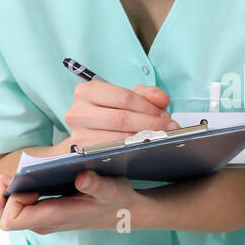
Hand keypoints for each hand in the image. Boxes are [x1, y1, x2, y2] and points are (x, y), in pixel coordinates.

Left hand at [0, 167, 141, 233]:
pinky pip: (12, 208)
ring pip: (1, 213)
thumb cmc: (116, 199)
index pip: (11, 219)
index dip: (12, 199)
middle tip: (16, 177)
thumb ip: (97, 184)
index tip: (31, 184)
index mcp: (53, 218)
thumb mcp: (112, 188)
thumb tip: (82, 176)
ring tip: (21, 178)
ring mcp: (39, 219)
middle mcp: (41, 222)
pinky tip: (28, 181)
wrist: (123, 212)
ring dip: (3, 194)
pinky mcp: (40, 213)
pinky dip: (11, 193)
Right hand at [64, 79, 179, 146]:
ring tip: (160, 136)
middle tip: (167, 126)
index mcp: (86, 91)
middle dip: (149, 123)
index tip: (164, 112)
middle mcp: (77, 112)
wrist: (92, 132)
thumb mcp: (129, 97)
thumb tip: (162, 99)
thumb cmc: (111, 111)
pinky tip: (144, 146)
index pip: (123, 97)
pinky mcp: (83, 153)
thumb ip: (148, 94)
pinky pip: (112, 151)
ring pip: (117, 137)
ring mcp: (78, 134)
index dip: (147, 106)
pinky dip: (131, 149)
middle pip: (120, 118)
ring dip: (143, 138)